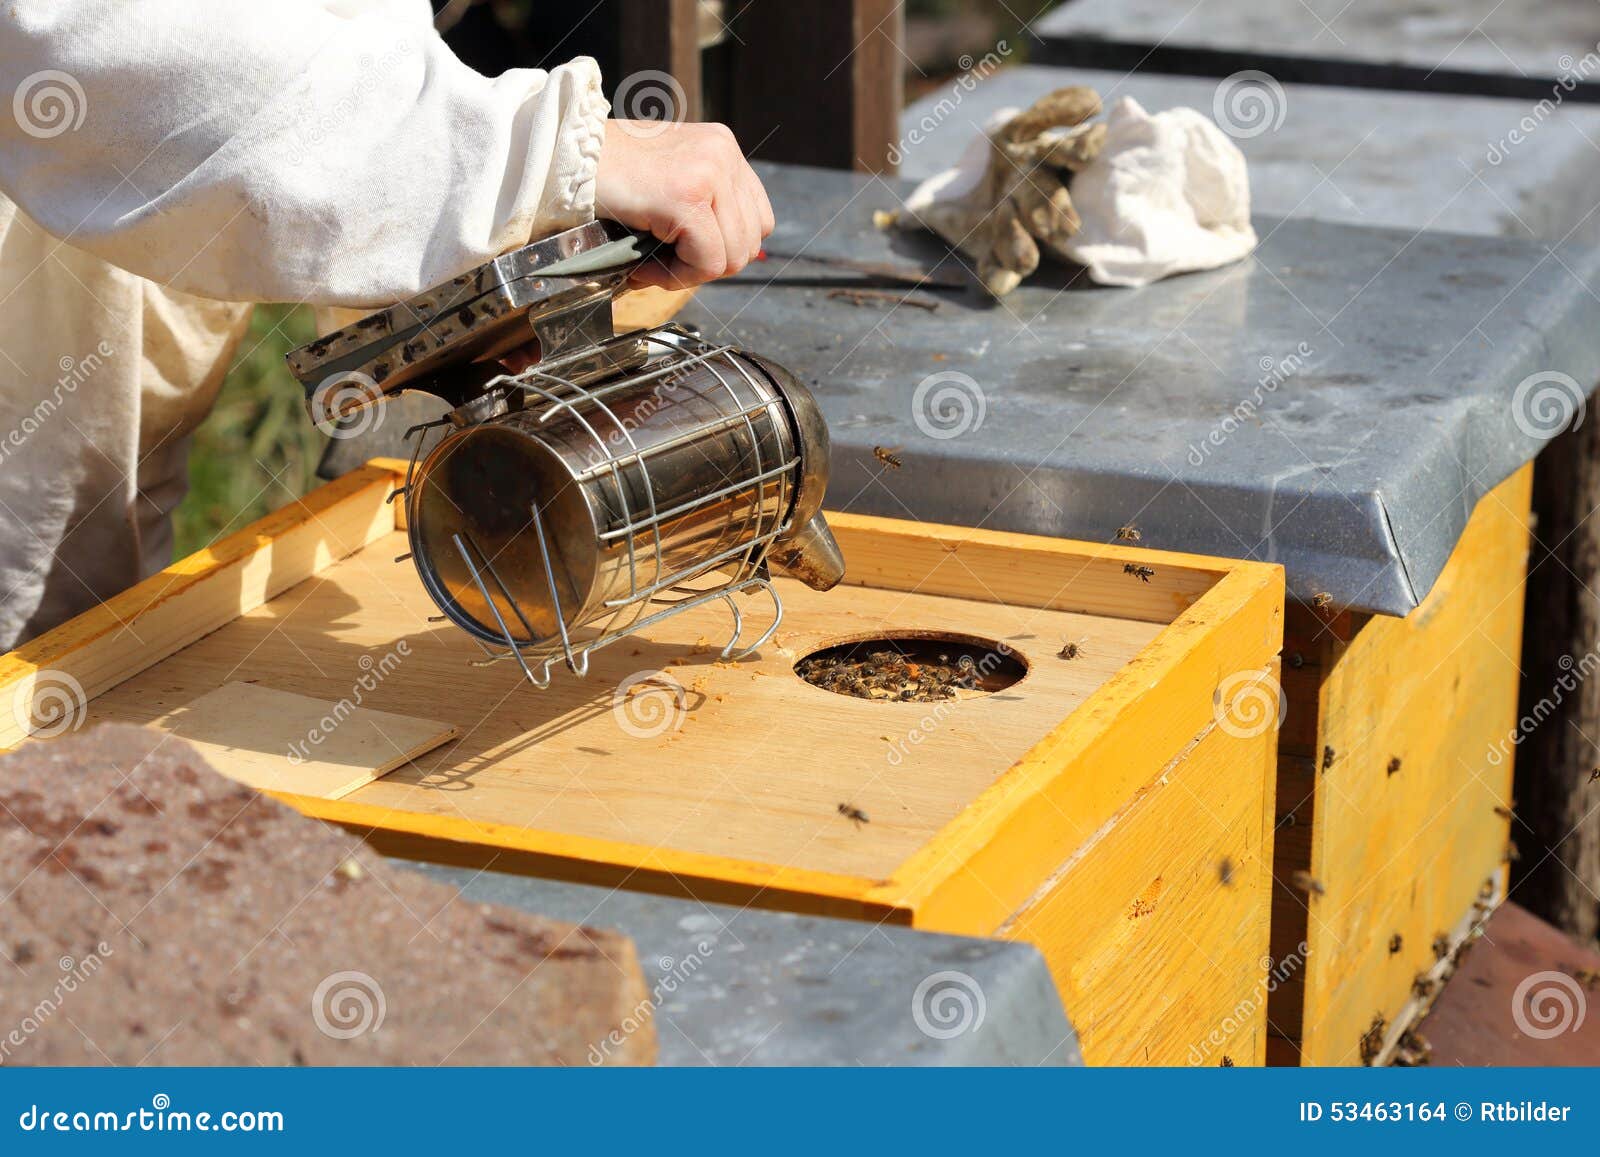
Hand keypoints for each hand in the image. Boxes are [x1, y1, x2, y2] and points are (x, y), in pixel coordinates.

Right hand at [595, 120, 773, 289]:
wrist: (559, 160)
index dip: (723, 248)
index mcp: (722, 147)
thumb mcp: (666, 182)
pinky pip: (707, 261)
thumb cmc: (604, 178)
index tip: (681, 250)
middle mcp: (723, 153)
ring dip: (689, 272)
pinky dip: (676, 276)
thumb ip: (702, 208)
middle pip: (750, 242)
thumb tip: (724, 258)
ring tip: (650, 259)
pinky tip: (643, 262)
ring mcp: (709, 171)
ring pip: (732, 257)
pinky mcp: (687, 196)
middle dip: (707, 264)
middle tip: (661, 260)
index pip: (758, 220)